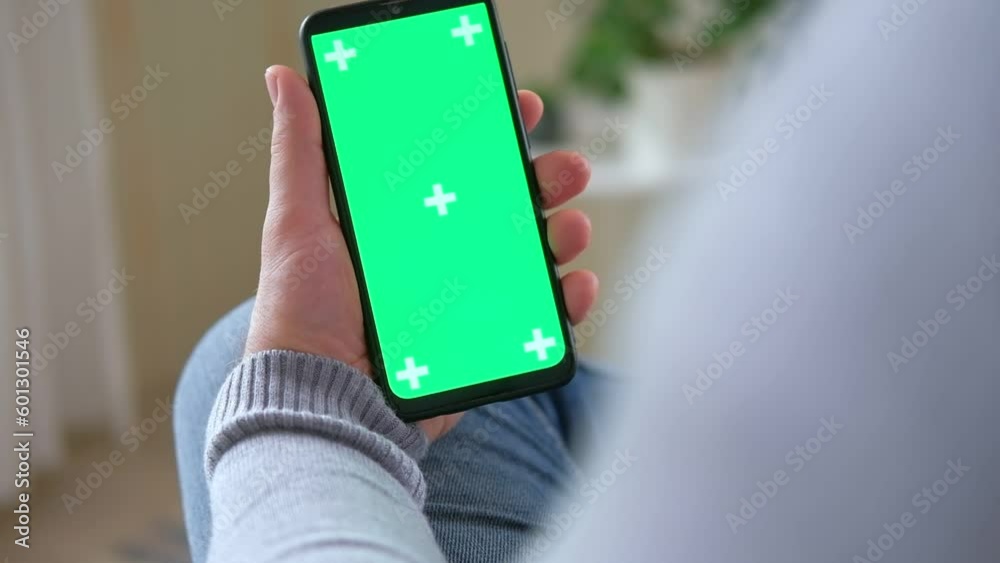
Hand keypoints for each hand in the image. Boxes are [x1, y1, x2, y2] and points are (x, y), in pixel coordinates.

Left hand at [245, 65, 598, 440]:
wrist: (321, 398)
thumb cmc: (302, 312)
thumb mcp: (297, 221)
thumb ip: (301, 151)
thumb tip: (283, 78)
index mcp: (406, 219)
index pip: (461, 164)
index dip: (494, 133)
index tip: (520, 105)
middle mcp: (442, 254)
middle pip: (509, 205)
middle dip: (546, 180)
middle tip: (566, 170)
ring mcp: (468, 297)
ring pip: (534, 255)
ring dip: (563, 233)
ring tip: (569, 228)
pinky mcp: (485, 342)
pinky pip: (539, 317)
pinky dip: (567, 299)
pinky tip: (574, 286)